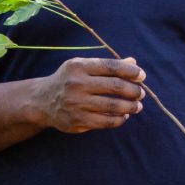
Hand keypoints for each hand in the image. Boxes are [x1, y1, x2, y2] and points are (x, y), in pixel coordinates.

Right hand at [26, 57, 145, 132]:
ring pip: (113, 106)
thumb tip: (133, 63)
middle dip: (134, 90)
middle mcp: (77, 84)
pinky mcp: (78, 120)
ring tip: (138, 106)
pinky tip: (124, 116)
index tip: (142, 76)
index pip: (111, 67)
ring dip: (131, 106)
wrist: (42, 101)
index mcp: (79, 66)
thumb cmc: (69, 80)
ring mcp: (77, 103)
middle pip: (115, 86)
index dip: (130, 71)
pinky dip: (120, 119)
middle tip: (142, 93)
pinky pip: (106, 121)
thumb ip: (107, 66)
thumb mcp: (83, 67)